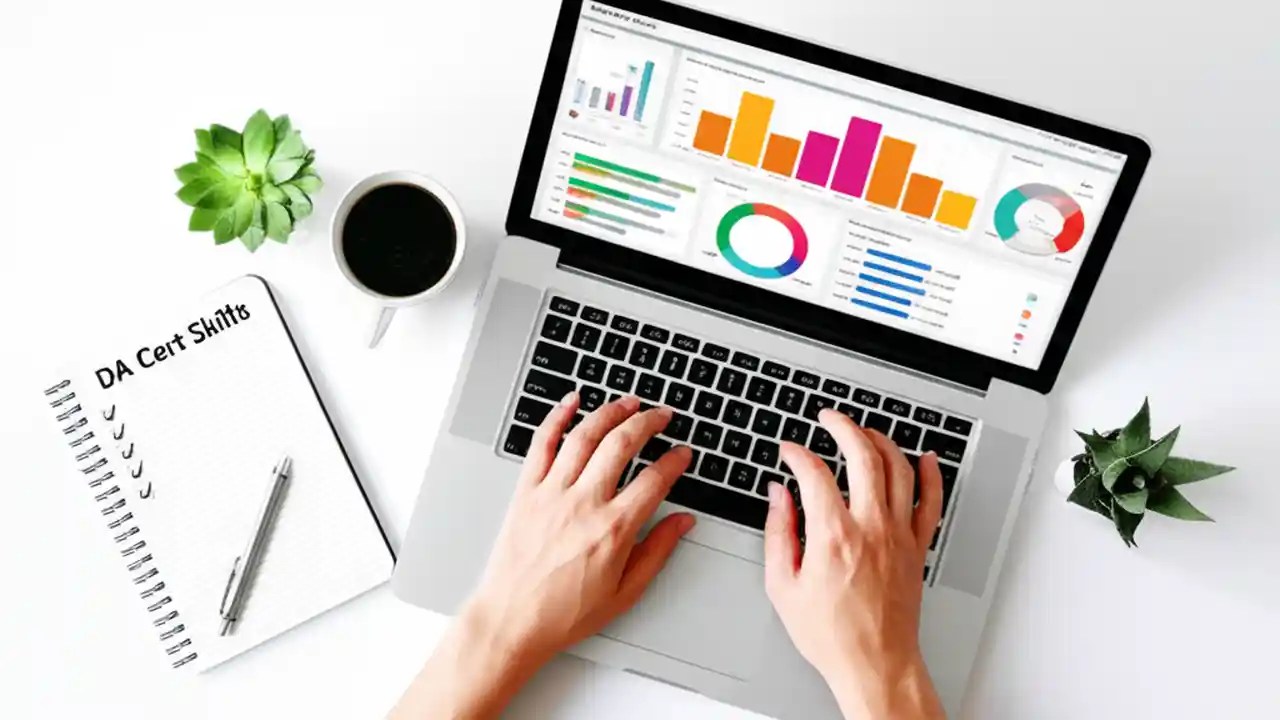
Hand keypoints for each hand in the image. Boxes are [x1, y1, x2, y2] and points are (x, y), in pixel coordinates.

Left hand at [464, 392, 694, 663]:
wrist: (512, 620)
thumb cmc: (564, 613)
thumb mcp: (625, 592)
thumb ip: (658, 551)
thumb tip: (682, 522)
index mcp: (613, 529)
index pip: (655, 479)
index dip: (675, 460)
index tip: (683, 452)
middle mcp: (583, 504)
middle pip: (622, 444)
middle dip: (648, 422)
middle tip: (662, 415)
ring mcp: (551, 493)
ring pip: (585, 436)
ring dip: (610, 412)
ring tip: (628, 403)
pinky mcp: (525, 491)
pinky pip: (541, 443)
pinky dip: (557, 417)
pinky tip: (572, 402)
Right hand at [764, 409, 945, 718]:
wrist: (874, 664)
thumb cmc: (831, 635)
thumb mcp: (782, 586)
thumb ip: (778, 533)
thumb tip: (778, 497)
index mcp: (833, 537)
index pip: (814, 474)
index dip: (798, 454)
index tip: (789, 452)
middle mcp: (870, 529)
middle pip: (863, 456)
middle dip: (843, 427)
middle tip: (829, 418)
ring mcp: (898, 536)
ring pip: (899, 470)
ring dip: (881, 441)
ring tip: (865, 432)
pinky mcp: (917, 548)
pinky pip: (931, 502)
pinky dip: (931, 475)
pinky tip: (925, 458)